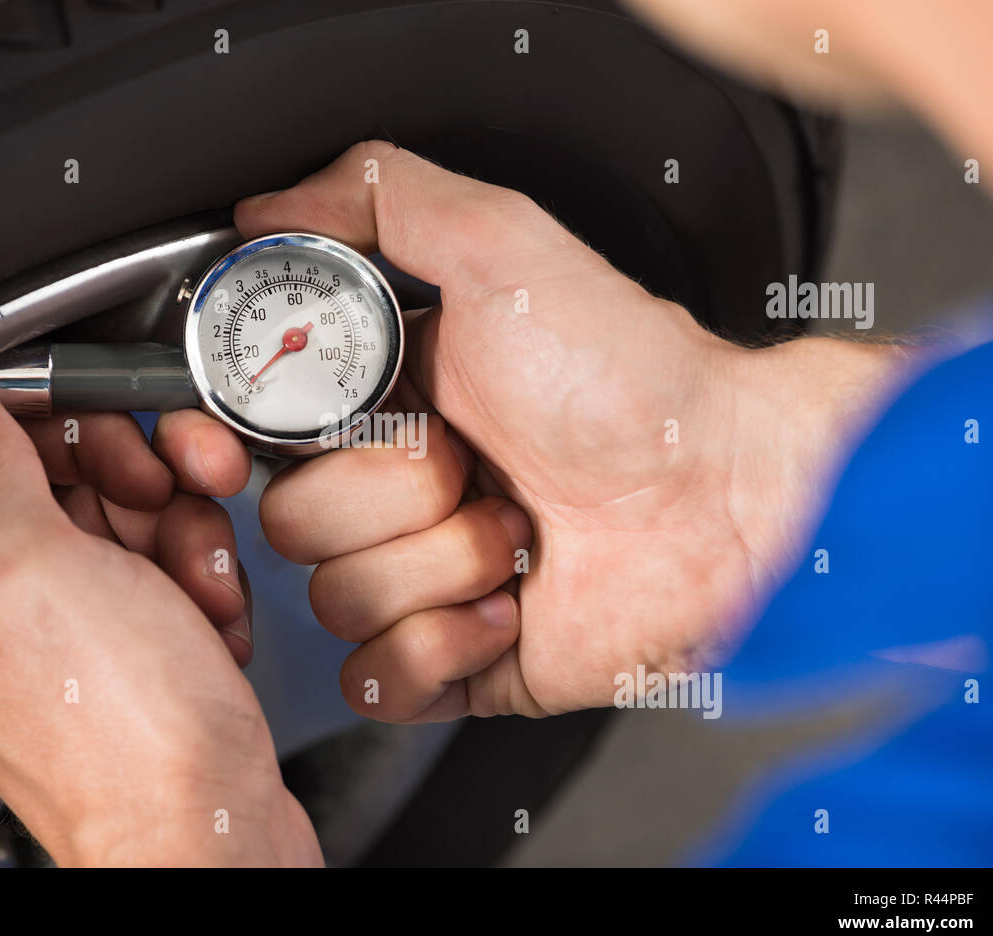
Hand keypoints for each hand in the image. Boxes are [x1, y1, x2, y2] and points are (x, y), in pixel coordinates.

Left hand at [0, 375, 320, 865]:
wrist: (210, 832)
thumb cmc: (125, 735)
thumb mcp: (41, 571)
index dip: (76, 439)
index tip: (133, 451)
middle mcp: (2, 612)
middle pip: (77, 486)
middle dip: (150, 496)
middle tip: (182, 524)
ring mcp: (73, 639)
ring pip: (137, 527)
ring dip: (189, 548)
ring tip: (202, 597)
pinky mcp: (134, 659)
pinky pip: (171, 579)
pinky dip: (204, 593)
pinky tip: (212, 630)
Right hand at [242, 142, 913, 719]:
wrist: (726, 495)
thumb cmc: (631, 377)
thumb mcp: (503, 244)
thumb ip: (378, 198)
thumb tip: (267, 209)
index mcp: (387, 405)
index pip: (266, 434)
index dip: (291, 434)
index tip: (362, 416)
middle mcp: (396, 495)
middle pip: (294, 522)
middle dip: (399, 495)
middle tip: (480, 465)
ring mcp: (423, 580)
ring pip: (337, 601)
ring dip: (442, 564)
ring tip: (520, 530)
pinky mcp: (454, 661)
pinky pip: (376, 681)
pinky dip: (442, 646)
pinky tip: (508, 606)